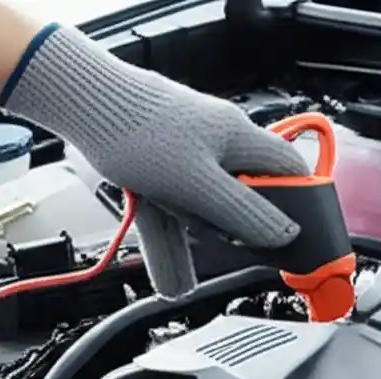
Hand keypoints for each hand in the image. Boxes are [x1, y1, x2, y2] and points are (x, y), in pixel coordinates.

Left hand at [3, 26, 310, 297]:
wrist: (81, 103)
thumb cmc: (139, 131)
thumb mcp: (200, 185)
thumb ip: (245, 213)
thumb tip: (285, 235)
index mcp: (240, 138)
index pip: (290, 170)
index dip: (299, 202)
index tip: (293, 236)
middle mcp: (218, 142)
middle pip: (244, 196)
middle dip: (233, 230)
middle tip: (227, 249)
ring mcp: (186, 154)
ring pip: (203, 208)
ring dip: (194, 242)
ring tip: (182, 274)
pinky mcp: (157, 164)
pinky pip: (172, 209)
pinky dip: (168, 238)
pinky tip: (165, 271)